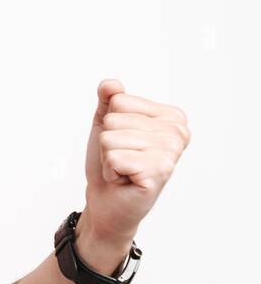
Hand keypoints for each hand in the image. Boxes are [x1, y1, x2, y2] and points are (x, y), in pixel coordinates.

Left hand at [82, 78, 189, 250]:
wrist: (107, 199)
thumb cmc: (110, 161)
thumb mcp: (106, 123)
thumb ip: (108, 100)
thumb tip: (111, 84)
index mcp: (170, 117)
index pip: (120, 100)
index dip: (111, 123)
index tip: (124, 142)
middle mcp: (177, 133)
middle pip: (115, 119)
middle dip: (108, 142)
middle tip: (122, 159)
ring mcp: (170, 153)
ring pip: (110, 138)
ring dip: (108, 157)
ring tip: (123, 169)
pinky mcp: (158, 172)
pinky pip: (113, 157)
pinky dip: (110, 170)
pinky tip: (124, 179)